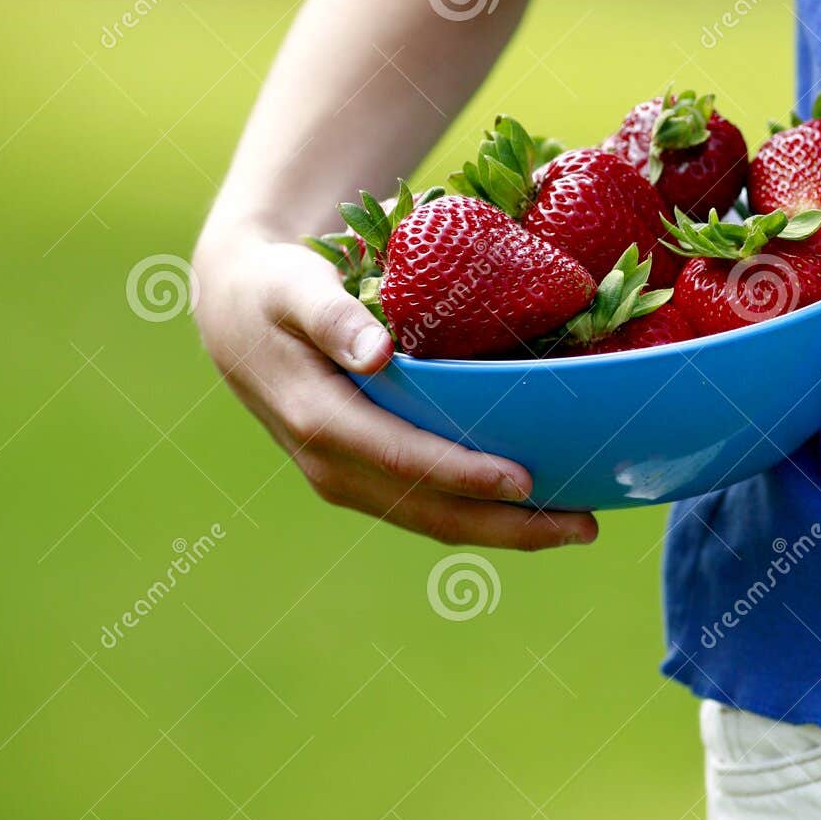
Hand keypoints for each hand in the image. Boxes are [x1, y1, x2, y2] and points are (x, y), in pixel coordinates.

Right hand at [193, 234, 598, 550]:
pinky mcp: (363, 480)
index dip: (464, 474)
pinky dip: (481, 516)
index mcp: (319, 420)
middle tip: (583, 526)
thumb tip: (375, 352)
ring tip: (575, 527)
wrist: (237, 315)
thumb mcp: (294, 287)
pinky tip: (533, 511)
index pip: (403, 459)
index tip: (524, 480)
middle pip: (429, 511)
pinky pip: (427, 509)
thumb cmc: (275, 289)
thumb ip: (331, 315)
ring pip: (433, 522)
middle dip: (508, 526)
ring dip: (505, 532)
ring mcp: (346, 480)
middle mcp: (332, 466)